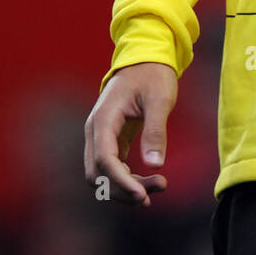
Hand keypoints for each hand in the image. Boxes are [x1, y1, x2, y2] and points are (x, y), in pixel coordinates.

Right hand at [84, 62, 177, 207]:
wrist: (146, 58)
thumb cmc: (153, 75)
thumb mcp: (159, 99)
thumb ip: (156, 131)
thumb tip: (156, 165)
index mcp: (104, 119)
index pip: (104, 160)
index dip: (121, 181)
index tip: (142, 196)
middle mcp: (96, 131)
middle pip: (98, 174)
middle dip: (123, 189)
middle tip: (153, 195)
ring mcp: (101, 136)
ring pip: (104, 174)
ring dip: (126, 187)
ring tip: (159, 187)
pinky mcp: (111, 140)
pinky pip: (113, 167)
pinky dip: (128, 179)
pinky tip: (150, 182)